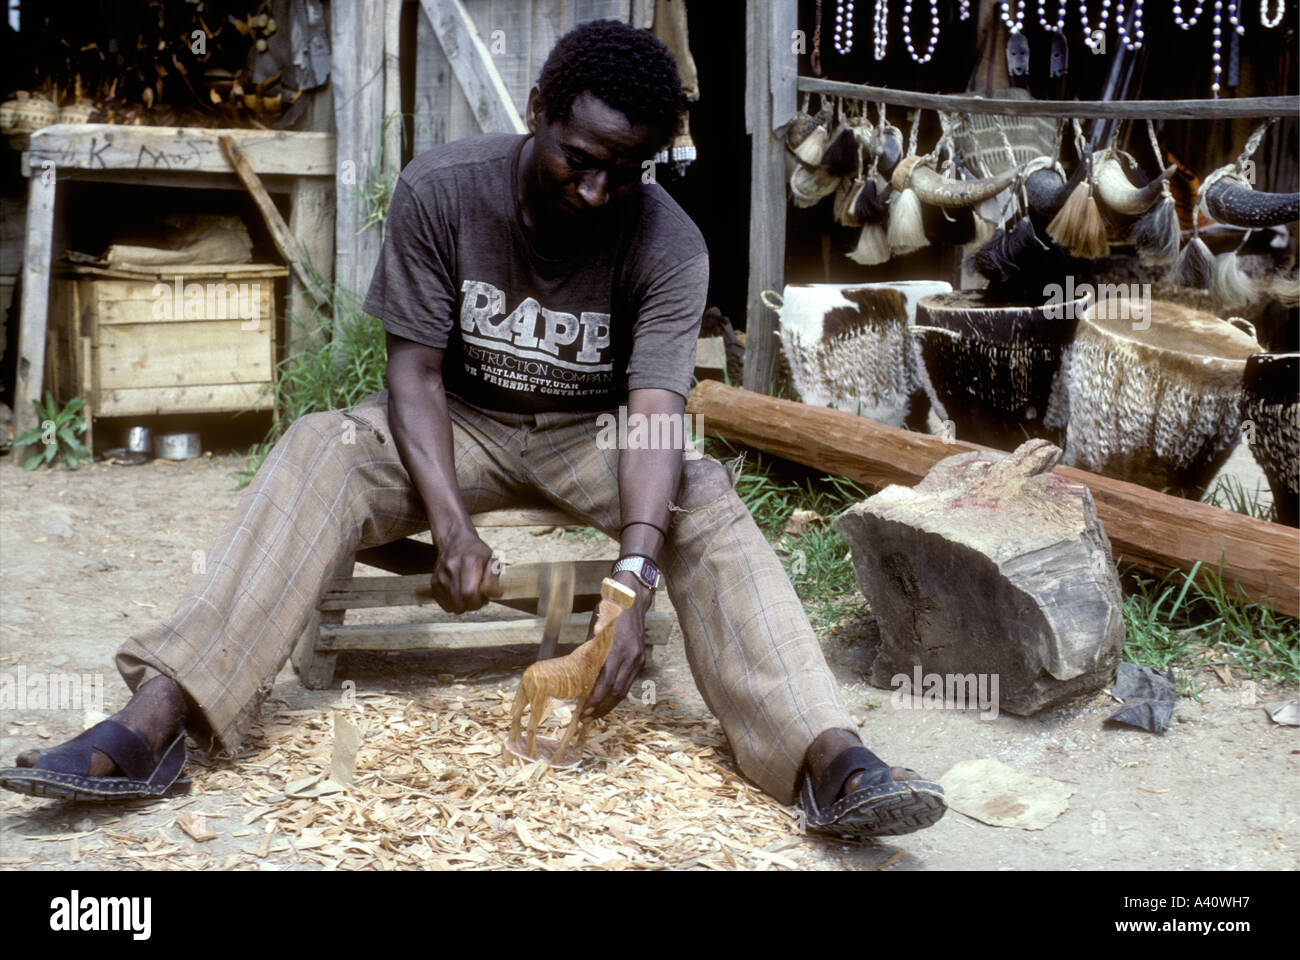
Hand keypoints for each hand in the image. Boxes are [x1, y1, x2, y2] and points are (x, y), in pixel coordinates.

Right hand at [429, 524, 494, 612]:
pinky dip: (454, 604)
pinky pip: (445, 606)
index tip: (484, 599)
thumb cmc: (476, 553)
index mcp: (469, 562)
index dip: (478, 602)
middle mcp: (451, 569)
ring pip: (452, 607)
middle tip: (478, 598)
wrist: (454, 542)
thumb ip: (494, 579)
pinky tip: (460, 594)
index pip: (469, 593)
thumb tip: (496, 595)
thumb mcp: (492, 560)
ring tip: (469, 595)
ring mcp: (440, 577)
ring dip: (464, 606)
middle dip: (472, 606)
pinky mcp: (434, 584)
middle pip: (460, 603)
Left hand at [581, 572, 651, 719]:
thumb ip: (589, 651)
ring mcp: (638, 659)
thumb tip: (577, 674)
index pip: (607, 681)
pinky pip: (628, 682)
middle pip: (617, 691)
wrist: (633, 601)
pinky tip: (606, 700)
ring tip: (594, 714)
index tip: (584, 709)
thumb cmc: (609, 612)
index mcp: (618, 649)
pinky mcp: (640, 660)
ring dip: (609, 704)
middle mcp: (630, 657)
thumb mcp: (596, 630)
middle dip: (601, 707)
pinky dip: (616, 693)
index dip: (596, 698)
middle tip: (586, 718)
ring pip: (624, 689)